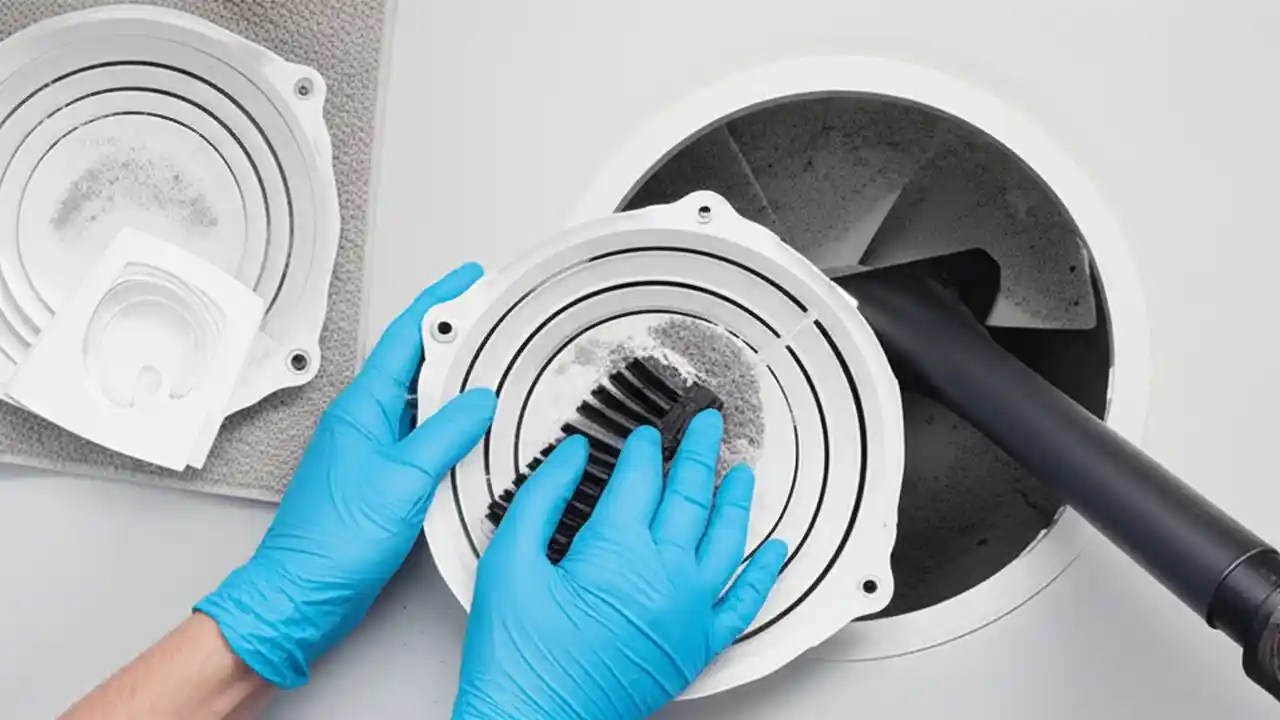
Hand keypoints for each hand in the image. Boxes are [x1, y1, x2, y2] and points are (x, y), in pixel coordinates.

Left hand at [196, 263, 496, 688]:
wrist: (303, 592)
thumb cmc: (335, 542)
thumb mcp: (405, 479)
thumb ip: (447, 434)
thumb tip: (480, 400)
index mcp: (362, 407)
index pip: (407, 336)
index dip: (441, 302)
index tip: (468, 278)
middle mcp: (363, 420)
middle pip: (414, 361)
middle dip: (453, 334)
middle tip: (490, 318)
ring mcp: (370, 448)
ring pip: (418, 398)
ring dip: (452, 378)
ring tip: (490, 365)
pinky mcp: (380, 475)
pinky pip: (420, 432)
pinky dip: (447, 421)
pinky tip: (469, 429)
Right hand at [453, 411, 788, 719]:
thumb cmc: (517, 657)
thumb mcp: (508, 562)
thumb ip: (542, 497)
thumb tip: (573, 455)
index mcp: (618, 550)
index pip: (643, 478)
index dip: (645, 447)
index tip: (647, 432)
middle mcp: (664, 576)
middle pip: (691, 497)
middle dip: (701, 453)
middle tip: (709, 424)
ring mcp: (687, 612)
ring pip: (728, 541)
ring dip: (737, 500)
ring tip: (743, 472)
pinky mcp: (696, 647)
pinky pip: (743, 604)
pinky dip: (764, 575)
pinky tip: (775, 552)